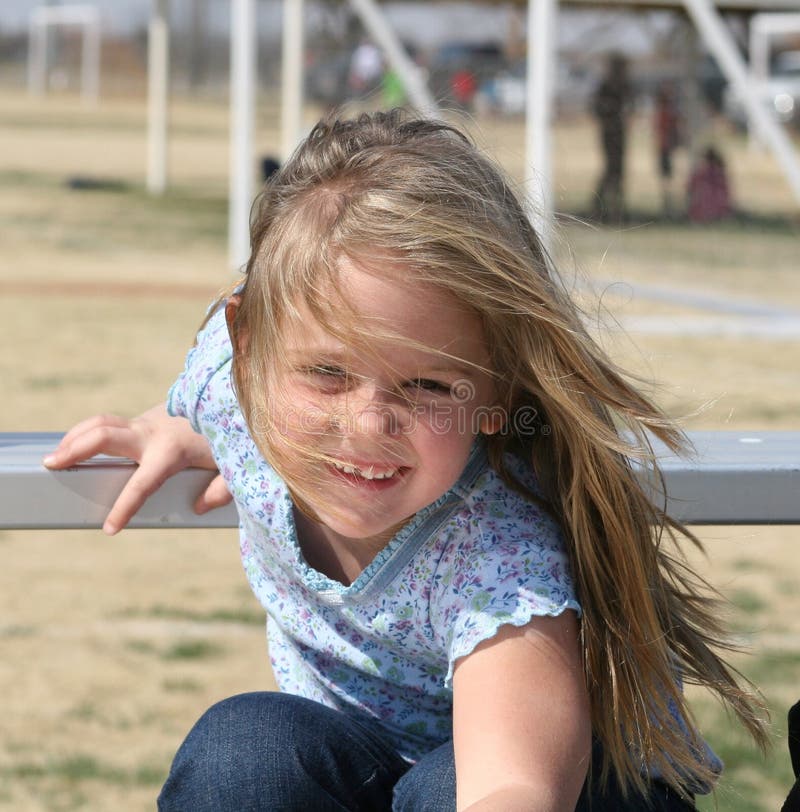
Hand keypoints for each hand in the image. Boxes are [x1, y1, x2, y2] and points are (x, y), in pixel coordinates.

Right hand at [42, 404, 231, 534]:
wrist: (231, 399)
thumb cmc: (233, 437)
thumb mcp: (235, 467)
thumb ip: (222, 490)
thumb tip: (199, 506)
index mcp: (172, 451)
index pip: (142, 484)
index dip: (124, 507)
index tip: (109, 529)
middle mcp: (153, 433)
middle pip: (104, 436)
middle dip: (75, 450)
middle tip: (51, 466)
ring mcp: (148, 422)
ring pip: (102, 424)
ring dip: (75, 438)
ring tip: (54, 458)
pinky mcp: (146, 419)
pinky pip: (112, 424)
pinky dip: (90, 434)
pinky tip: (80, 448)